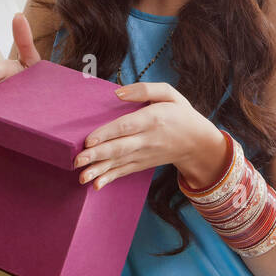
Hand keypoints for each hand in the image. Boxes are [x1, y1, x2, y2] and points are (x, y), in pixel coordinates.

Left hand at [73, 81, 227, 190]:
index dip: (108, 133)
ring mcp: (145, 154)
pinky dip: (111, 179)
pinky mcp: (143, 164)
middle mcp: (148, 139)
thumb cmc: (180, 114)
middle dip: (97, 155)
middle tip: (77, 160)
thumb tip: (117, 93)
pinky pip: (125, 171)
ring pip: (119, 163)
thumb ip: (144, 89)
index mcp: (153, 118)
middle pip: (120, 147)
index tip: (89, 140)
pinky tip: (97, 185)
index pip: (127, 126)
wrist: (198, 143)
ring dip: (99, 171)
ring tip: (81, 177)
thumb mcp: (170, 94)